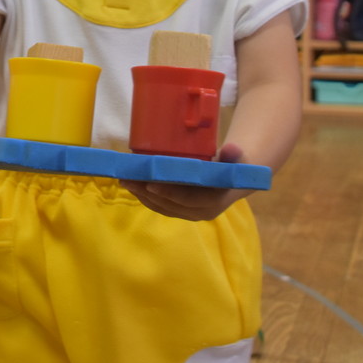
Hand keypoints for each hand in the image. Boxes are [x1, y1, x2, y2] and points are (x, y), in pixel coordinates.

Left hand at [119, 142, 248, 221]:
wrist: (236, 179)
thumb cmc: (235, 165)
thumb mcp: (237, 159)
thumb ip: (233, 155)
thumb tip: (232, 148)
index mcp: (215, 200)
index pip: (189, 199)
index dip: (170, 192)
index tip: (150, 184)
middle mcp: (201, 212)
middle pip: (170, 204)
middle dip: (147, 192)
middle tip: (127, 178)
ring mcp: (190, 213)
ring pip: (162, 206)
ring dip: (142, 195)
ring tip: (125, 180)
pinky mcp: (182, 211)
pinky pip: (161, 207)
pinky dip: (146, 197)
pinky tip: (133, 186)